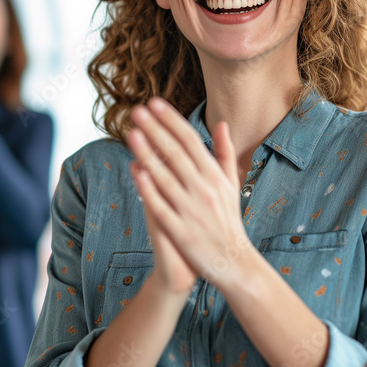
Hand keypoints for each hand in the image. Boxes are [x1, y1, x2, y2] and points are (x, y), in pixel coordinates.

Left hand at [127, 97, 252, 290]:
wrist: (234, 262)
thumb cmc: (229, 220)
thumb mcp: (231, 185)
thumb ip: (225, 153)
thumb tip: (221, 123)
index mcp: (215, 177)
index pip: (191, 141)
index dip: (171, 121)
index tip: (154, 103)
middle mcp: (204, 190)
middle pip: (176, 154)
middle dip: (155, 130)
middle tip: (137, 111)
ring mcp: (192, 211)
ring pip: (166, 177)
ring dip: (147, 154)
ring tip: (131, 133)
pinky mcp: (181, 231)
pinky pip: (161, 206)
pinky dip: (148, 189)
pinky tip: (135, 172)